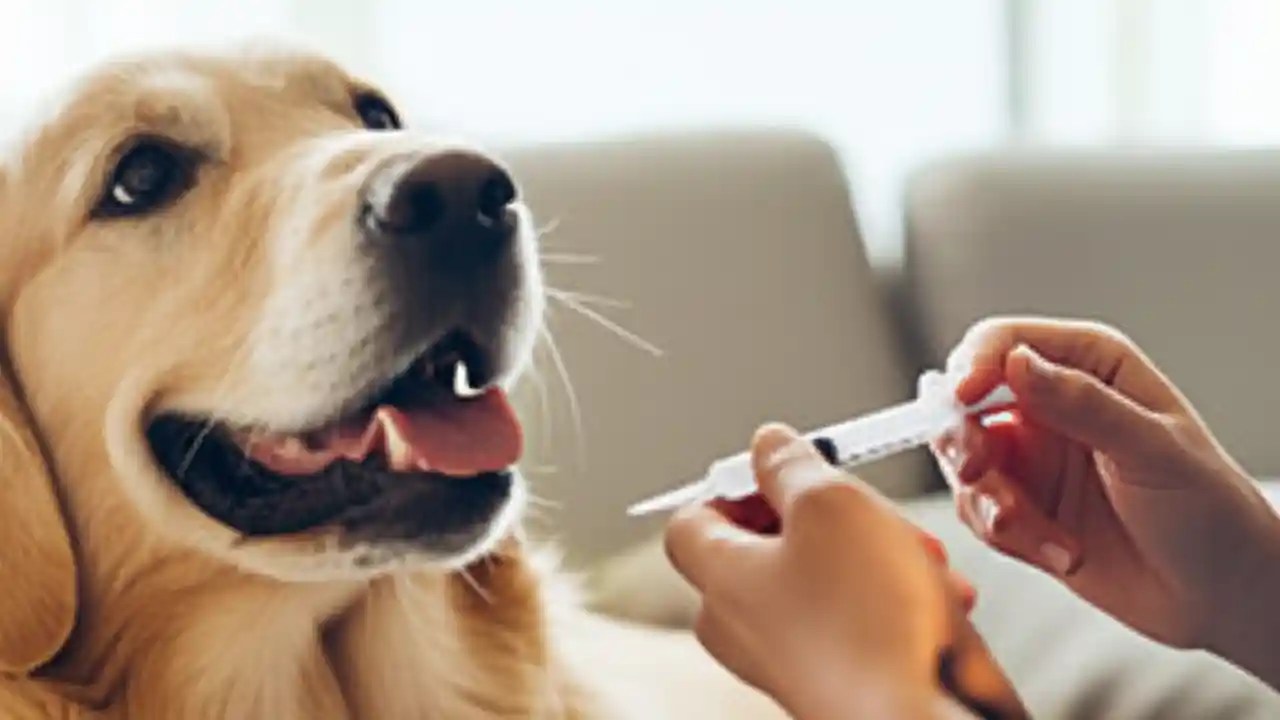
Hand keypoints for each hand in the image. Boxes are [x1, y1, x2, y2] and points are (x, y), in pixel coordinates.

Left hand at [664, 424, 1024, 719]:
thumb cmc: (867, 622)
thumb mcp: (829, 503)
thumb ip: (791, 464)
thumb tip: (769, 445)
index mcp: (720, 577)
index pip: (694, 516)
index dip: (739, 484)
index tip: (787, 469)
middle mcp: (745, 623)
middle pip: (772, 541)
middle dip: (834, 517)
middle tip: (871, 510)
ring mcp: (793, 655)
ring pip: (831, 576)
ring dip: (884, 555)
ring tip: (923, 560)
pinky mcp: (842, 677)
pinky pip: (864, 619)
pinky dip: (903, 601)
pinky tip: (943, 600)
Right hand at [935, 317, 1279, 684]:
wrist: (1221, 595)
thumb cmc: (1209, 511)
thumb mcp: (1152, 449)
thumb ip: (1083, 404)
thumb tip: (1017, 362)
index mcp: (1088, 366)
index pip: (1004, 342)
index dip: (973, 366)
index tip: (964, 400)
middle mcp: (1050, 404)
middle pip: (962, 403)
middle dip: (965, 442)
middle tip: (982, 472)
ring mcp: (1031, 459)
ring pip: (964, 465)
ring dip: (997, 506)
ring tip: (1050, 540)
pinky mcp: (1019, 508)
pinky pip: (976, 513)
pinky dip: (1009, 538)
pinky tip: (1061, 554)